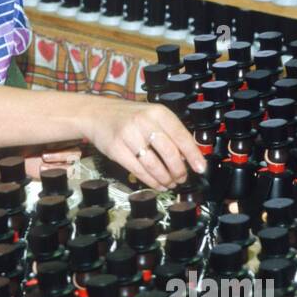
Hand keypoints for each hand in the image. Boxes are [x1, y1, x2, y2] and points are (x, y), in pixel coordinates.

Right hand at [81, 98, 206, 190]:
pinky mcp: (116, 149)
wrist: (96, 114)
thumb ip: (169, 132)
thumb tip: (189, 156)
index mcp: (158, 112)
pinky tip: (157, 184)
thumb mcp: (151, 116)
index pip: (181, 136)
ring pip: (154, 164)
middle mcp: (144, 121)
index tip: (200, 168)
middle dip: (179, 170)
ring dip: (165, 178)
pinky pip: (138, 170)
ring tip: (170, 183)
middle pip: (169, 153)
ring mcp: (128, 135)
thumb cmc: (128, 117)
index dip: (193, 155)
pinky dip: (151, 181)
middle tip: (182, 178)